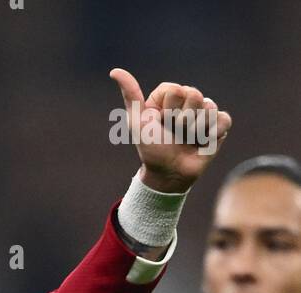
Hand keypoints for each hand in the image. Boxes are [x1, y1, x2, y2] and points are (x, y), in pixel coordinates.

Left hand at [110, 68, 230, 193]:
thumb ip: (131, 96)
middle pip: (194, 95)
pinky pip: (223, 120)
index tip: (161, 123)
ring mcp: (205, 111)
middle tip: (176, 134)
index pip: (175, 89)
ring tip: (188, 140)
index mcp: (169, 96)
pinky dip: (212, 134)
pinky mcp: (220, 125)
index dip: (168, 109)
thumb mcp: (138, 123)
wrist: (169, 175)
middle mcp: (188, 100)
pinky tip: (202, 143)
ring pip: (209, 108)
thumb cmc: (152, 150)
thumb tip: (115, 71)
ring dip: (195, 130)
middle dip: (182, 120)